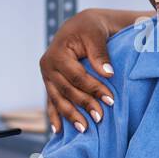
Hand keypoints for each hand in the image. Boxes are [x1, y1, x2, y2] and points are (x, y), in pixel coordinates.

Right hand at [40, 8, 120, 134]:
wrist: (81, 26)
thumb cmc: (90, 28)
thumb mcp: (96, 34)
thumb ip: (100, 52)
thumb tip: (107, 73)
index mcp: (57, 54)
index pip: (76, 76)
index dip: (93, 88)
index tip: (110, 99)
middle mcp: (48, 67)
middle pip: (67, 90)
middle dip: (84, 105)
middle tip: (101, 117)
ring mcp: (47, 77)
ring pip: (58, 100)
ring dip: (71, 116)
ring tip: (85, 129)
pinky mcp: (50, 84)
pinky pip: (51, 103)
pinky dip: (55, 117)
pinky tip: (58, 131)